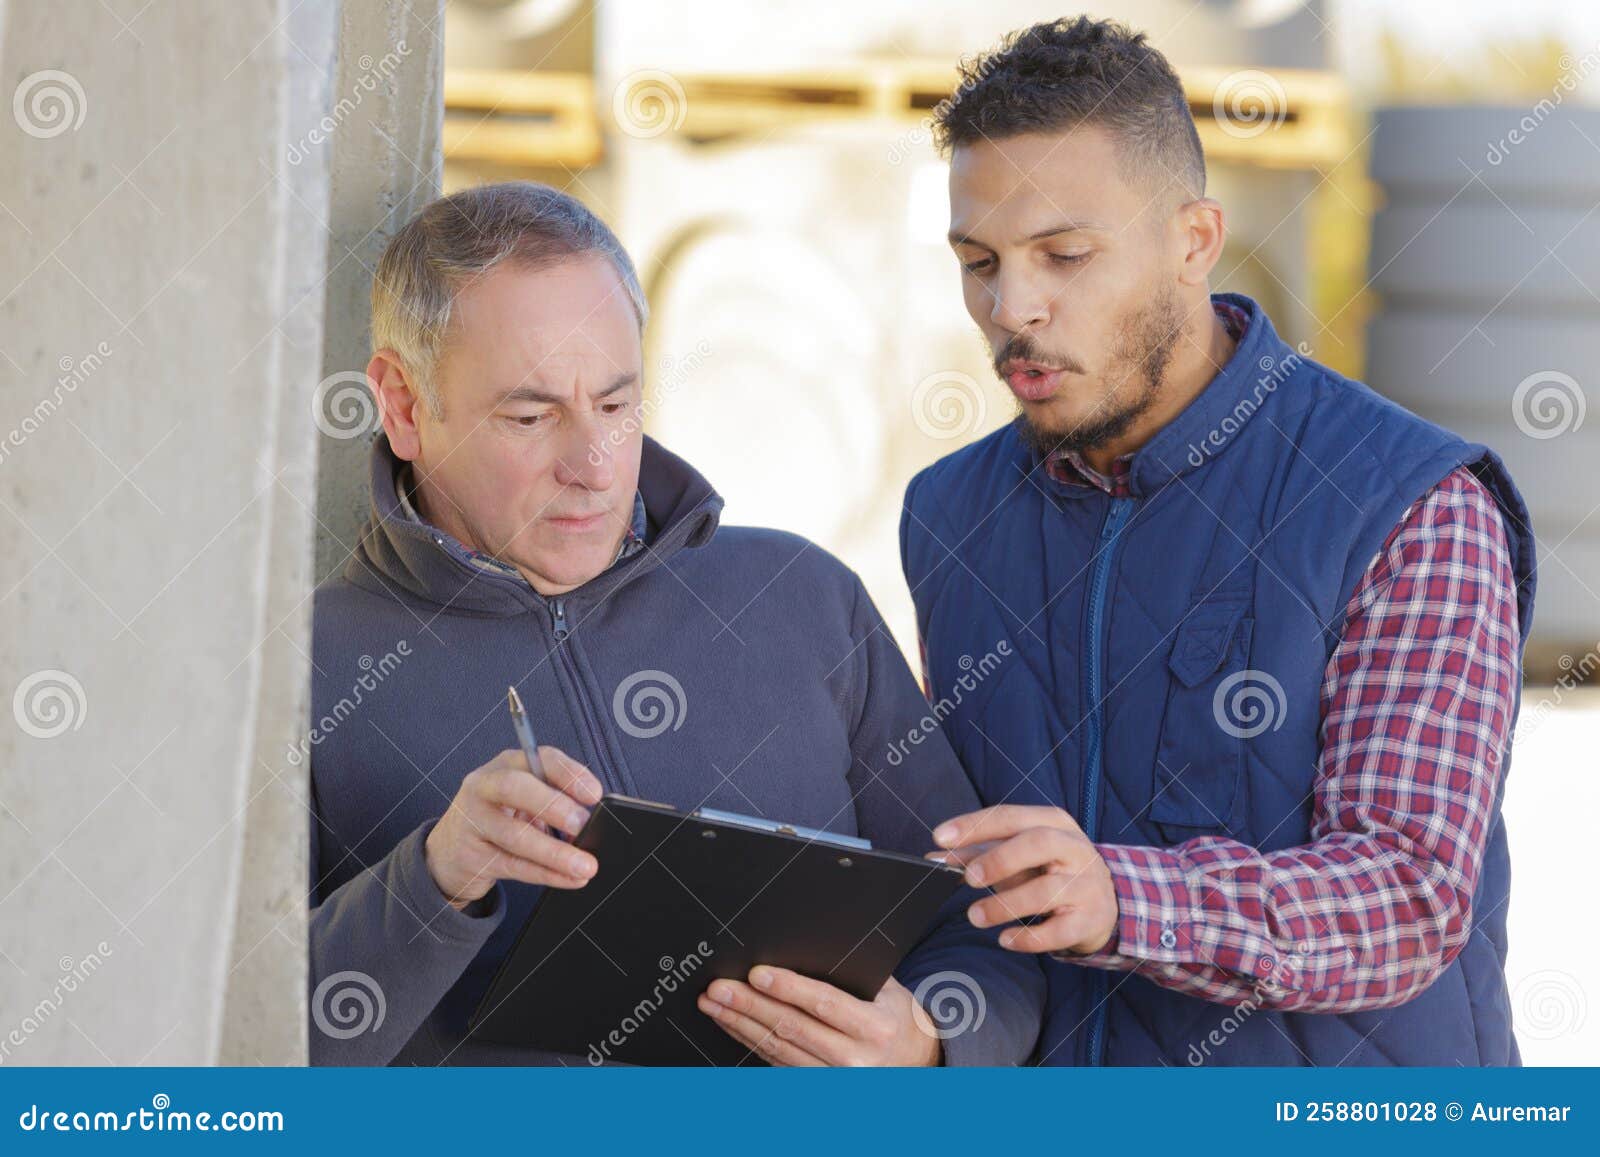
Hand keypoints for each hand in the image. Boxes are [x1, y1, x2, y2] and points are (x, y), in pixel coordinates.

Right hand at [424, 747, 602, 910]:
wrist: (448, 852)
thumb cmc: (497, 818)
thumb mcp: (523, 801)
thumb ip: (553, 802)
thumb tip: (591, 824)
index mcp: (506, 765)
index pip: (540, 759)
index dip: (569, 774)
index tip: (594, 794)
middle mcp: (484, 786)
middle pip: (515, 788)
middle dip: (554, 805)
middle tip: (582, 825)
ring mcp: (472, 821)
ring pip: (515, 835)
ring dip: (555, 852)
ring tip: (585, 865)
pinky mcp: (470, 855)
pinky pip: (513, 865)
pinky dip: (546, 874)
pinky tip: (569, 878)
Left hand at [698, 968, 940, 1066]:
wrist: (916, 1063)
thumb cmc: (896, 1017)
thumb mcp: (888, 991)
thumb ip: (851, 975)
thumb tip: (801, 951)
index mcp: (876, 1028)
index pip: (824, 1004)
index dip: (788, 988)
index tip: (756, 974)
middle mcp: (855, 1060)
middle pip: (792, 1029)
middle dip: (750, 1006)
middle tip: (719, 989)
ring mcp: (835, 1081)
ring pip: (779, 1050)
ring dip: (741, 1025)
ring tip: (715, 1005)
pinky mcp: (820, 1090)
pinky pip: (778, 1064)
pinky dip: (752, 1043)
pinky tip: (734, 1026)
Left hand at [930, 805, 1117, 954]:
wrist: (1106, 904)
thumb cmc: (1052, 871)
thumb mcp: (1019, 855)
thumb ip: (978, 854)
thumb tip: (935, 857)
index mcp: (1053, 823)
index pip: (1010, 816)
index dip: (973, 825)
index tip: (939, 837)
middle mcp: (1074, 848)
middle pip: (1037, 843)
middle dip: (999, 859)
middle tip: (968, 878)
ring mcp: (1086, 884)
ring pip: (1046, 890)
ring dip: (1005, 904)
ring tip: (974, 916)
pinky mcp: (1089, 920)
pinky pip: (1058, 931)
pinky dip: (1028, 937)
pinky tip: (1005, 939)